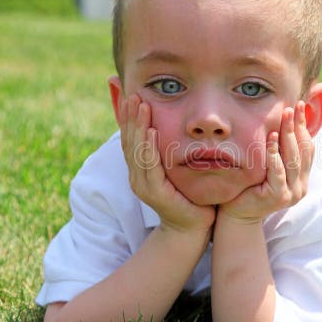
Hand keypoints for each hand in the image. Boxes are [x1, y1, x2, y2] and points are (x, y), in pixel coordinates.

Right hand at [120, 94, 215, 233]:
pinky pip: (150, 166)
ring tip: (140, 106)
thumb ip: (170, 151)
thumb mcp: (176, 169)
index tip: (131, 95)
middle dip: (130, 116)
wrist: (192, 228)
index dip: (129, 117)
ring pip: (137, 150)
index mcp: (140, 170)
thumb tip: (170, 128)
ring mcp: (143, 185)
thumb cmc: (188, 196)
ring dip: (138, 126)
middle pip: (129, 141)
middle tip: (133, 94)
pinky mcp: (154, 192)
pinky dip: (150, 147)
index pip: (130, 138)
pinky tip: (152, 131)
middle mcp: (136, 176)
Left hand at [219, 101, 313, 224]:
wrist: (236, 214)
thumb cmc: (249, 187)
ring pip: (293, 159)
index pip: (307, 147)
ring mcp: (292, 192)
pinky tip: (270, 138)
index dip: (304, 126)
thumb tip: (282, 121)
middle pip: (302, 150)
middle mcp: (301, 185)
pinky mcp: (278, 197)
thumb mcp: (267, 166)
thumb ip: (278, 151)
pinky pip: (278, 171)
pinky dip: (274, 154)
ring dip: (288, 135)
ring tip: (285, 116)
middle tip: (292, 107)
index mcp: (302, 177)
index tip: (299, 106)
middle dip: (297, 126)